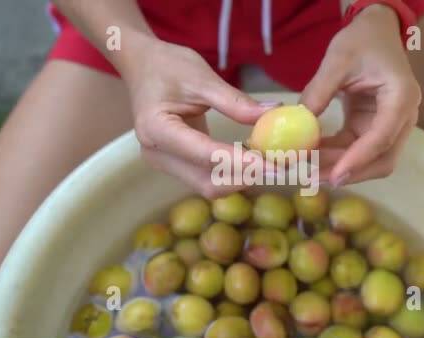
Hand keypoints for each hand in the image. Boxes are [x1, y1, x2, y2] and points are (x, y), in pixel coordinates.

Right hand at [124, 37, 278, 197]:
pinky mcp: (175, 164)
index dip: (242, 163)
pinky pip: (206, 176)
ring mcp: (164, 163)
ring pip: (208, 185)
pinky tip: (253, 159)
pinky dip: (231, 171)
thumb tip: (273, 115)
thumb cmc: (168, 66)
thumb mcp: (203, 78)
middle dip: (245, 177)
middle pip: (207, 181)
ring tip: (269, 161)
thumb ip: (236, 102)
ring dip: (240, 177)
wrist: (142, 66)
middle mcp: (157, 154)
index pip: (206, 155)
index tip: (274, 165)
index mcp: (156, 129)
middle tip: (280, 165)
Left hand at [300, 5, 421, 186]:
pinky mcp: (373, 128)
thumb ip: (319, 90)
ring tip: (307, 170)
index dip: (358, 160)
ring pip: (370, 161)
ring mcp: (390, 126)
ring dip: (339, 167)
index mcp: (401, 97)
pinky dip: (335, 156)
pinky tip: (312, 156)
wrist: (375, 33)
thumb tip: (298, 123)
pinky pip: (356, 150)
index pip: (382, 138)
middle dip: (350, 173)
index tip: (334, 176)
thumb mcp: (338, 59)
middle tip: (314, 179)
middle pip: (383, 160)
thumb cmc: (362, 41)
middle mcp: (402, 117)